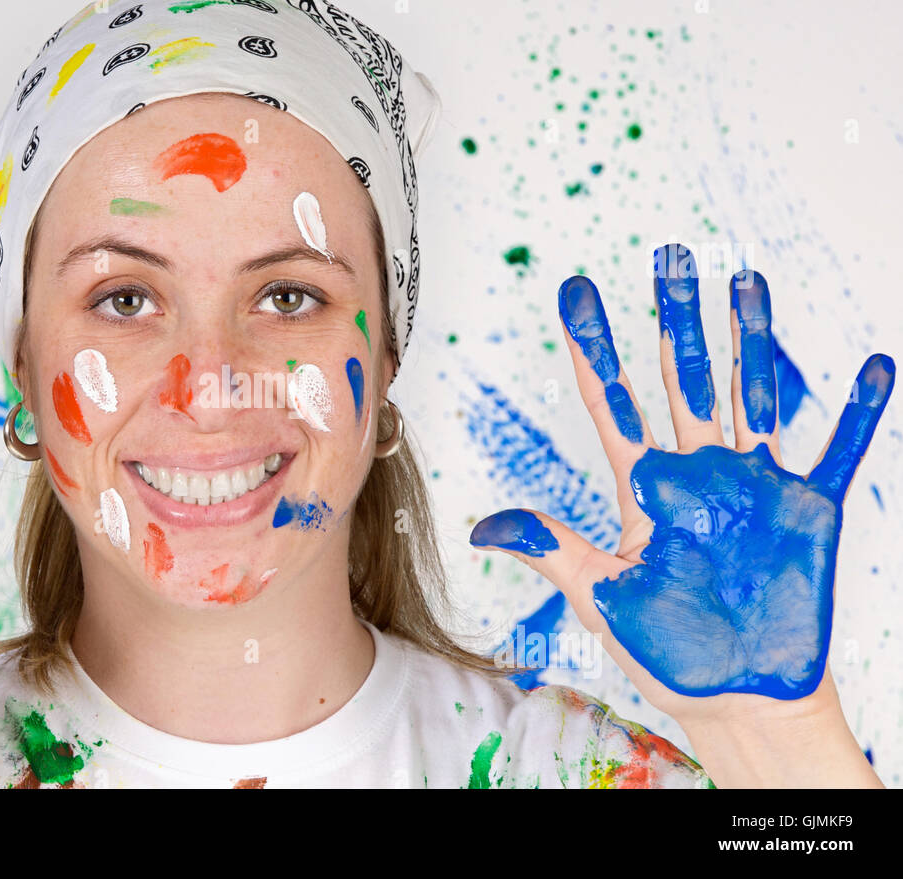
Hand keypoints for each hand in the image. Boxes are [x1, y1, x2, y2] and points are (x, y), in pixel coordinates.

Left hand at [470, 244, 893, 735]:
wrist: (737, 697)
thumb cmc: (667, 653)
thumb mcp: (599, 595)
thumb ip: (551, 548)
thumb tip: (481, 527)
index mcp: (645, 488)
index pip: (612, 402)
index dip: (594, 347)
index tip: (576, 293)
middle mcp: (699, 473)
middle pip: (682, 379)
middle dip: (675, 318)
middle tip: (670, 255)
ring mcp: (756, 485)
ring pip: (752, 394)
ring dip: (752, 339)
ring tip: (746, 280)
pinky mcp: (808, 509)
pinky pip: (839, 449)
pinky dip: (858, 410)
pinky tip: (872, 364)